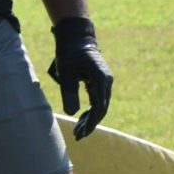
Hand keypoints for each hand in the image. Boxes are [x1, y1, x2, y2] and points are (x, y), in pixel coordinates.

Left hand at [48, 16, 114, 137]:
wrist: (76, 36)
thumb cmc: (69, 52)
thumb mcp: (66, 72)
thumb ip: (69, 93)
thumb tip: (71, 114)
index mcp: (101, 78)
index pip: (99, 107)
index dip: (91, 122)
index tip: (81, 133)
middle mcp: (107, 81)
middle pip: (102, 108)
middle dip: (90, 124)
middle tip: (77, 136)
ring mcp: (105, 81)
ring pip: (100, 105)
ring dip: (90, 118)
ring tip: (78, 131)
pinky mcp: (101, 81)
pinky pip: (98, 99)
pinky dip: (90, 110)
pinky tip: (81, 118)